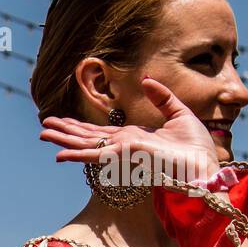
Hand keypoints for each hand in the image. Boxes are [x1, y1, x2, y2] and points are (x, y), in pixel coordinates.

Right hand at [40, 77, 219, 185]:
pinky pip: (95, 156)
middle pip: (87, 138)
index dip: (80, 127)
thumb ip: (161, 97)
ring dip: (63, 140)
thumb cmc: (197, 147)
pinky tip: (59, 155)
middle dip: (65, 132)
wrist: (204, 167)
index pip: (100, 132)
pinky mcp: (124, 157)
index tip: (62, 122)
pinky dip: (76, 156)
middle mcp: (122, 145)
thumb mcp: (179, 113)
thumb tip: (146, 79)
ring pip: (85, 145)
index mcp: (132, 138)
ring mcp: (121, 152)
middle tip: (43, 127)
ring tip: (43, 134)